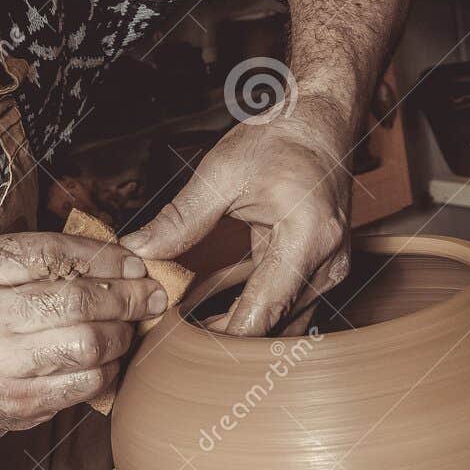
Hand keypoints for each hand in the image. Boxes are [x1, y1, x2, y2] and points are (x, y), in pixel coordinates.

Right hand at [0, 232, 165, 433]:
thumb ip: (45, 262)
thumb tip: (127, 262)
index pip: (52, 253)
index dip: (104, 257)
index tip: (134, 264)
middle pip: (76, 299)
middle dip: (125, 297)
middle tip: (150, 296)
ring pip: (87, 342)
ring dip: (121, 335)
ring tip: (128, 329)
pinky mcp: (17, 400)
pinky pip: (86, 380)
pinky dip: (109, 369)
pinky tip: (110, 360)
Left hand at [122, 101, 351, 336]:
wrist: (320, 122)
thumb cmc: (279, 139)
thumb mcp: (221, 172)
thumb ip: (181, 218)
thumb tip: (138, 250)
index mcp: (308, 238)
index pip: (263, 313)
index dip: (222, 339)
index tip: (182, 347)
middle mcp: (328, 263)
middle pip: (274, 328)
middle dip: (226, 340)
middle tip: (174, 341)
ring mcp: (330, 271)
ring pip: (283, 326)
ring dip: (241, 332)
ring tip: (191, 331)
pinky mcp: (321, 272)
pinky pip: (287, 309)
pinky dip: (254, 315)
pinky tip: (217, 316)